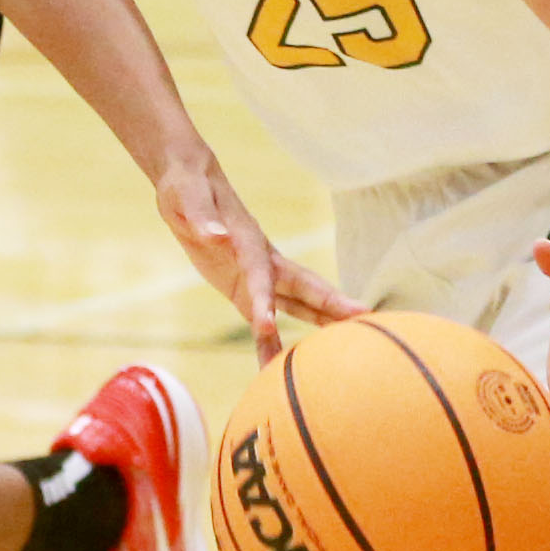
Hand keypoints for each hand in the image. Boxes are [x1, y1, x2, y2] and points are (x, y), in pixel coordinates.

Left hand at [157, 156, 351, 356]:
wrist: (189, 181)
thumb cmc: (188, 186)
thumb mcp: (186, 196)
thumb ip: (202, 217)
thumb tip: (215, 235)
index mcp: (248, 241)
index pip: (261, 274)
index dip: (265, 299)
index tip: (268, 326)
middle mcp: (262, 260)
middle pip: (303, 287)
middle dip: (331, 305)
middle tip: (363, 320)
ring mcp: (257, 275)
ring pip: (295, 305)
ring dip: (318, 326)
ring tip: (340, 355)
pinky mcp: (243, 289)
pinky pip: (263, 320)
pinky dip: (271, 343)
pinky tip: (275, 368)